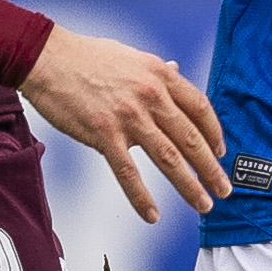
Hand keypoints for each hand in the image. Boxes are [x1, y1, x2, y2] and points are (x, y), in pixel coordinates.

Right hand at [20, 25, 230, 222]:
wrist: (46, 57)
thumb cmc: (86, 56)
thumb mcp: (131, 56)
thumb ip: (156, 69)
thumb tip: (176, 70)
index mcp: (160, 75)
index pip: (200, 108)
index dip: (214, 133)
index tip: (220, 152)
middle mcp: (151, 96)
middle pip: (191, 139)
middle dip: (211, 169)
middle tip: (225, 190)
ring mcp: (129, 117)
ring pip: (169, 159)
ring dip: (189, 186)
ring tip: (203, 205)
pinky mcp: (104, 134)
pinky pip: (129, 173)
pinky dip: (143, 198)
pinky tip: (153, 215)